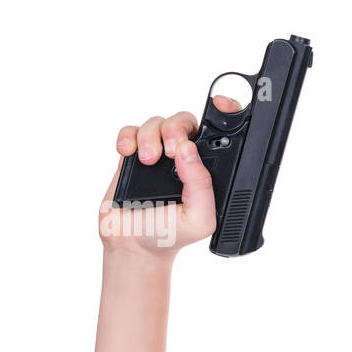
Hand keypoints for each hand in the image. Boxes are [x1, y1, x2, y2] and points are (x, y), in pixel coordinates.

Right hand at [97, 95, 244, 257]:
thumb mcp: (199, 218)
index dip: (224, 113)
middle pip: (184, 121)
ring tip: (149, 161)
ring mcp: (157, 154)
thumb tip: (188, 150)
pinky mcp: (132, 156)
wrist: (134, 246)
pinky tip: (129, 154)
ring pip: (156, 122)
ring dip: (151, 136)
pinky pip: (129, 131)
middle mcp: (184, 158)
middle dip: (176, 128)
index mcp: (208, 169)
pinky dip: (128, 137)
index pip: (218, 134)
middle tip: (171, 151)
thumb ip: (201, 185)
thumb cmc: (171, 234)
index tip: (222, 106)